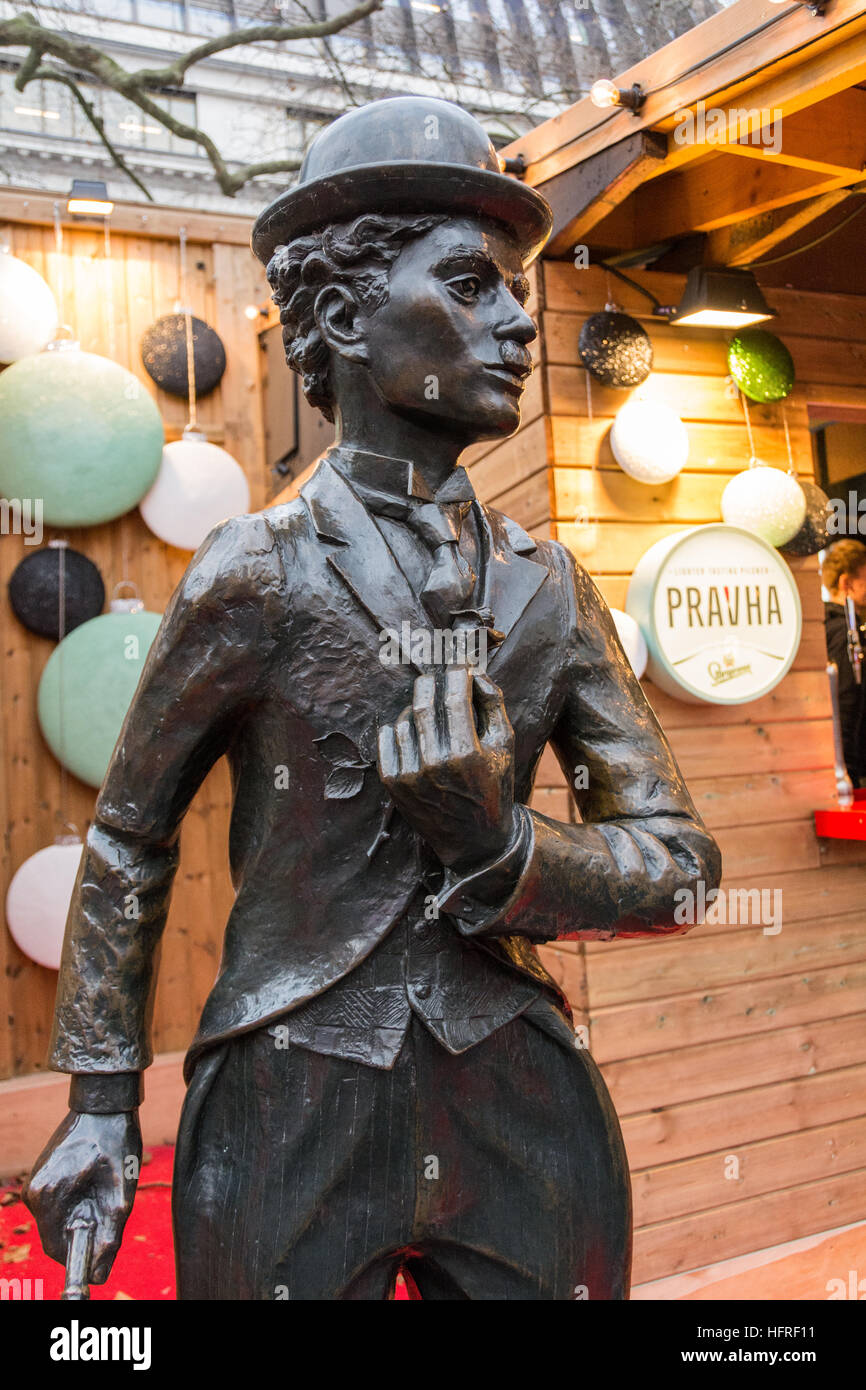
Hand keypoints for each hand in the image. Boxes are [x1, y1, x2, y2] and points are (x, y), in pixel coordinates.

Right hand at [23, 1110, 140, 1283]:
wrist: (105, 1101)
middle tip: (112, 1209)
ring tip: (107, 1189)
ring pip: (60, 1219)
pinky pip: (60, 1202)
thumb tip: (99, 1276)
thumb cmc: (115, 1140)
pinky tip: (98, 1180)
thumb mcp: (121, 1191)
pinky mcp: (44, 1174)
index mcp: (47, 1196)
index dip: (81, 1256)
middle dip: (85, 1232)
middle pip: (58, 1234)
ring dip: (84, 1215)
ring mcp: (36, 1181)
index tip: (105, 1249)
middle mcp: (34, 1191)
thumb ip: (111, 1236)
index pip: (56, 1248)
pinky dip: (78, 1202)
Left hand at [377, 667, 515, 873]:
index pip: (454, 698)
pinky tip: (411, 729)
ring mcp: (410, 776)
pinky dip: (397, 728)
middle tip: (433, 677)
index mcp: (467, 755)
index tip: (457, 666)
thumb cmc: (494, 787)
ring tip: (427, 710)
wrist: (475, 841)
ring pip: (403, 721)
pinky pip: (387, 740)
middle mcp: (435, 765)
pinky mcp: (393, 785)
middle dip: (428, 683)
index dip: (455, 674)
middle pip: (422, 705)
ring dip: (414, 707)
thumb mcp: (505, 745)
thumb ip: (493, 703)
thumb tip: (475, 671)